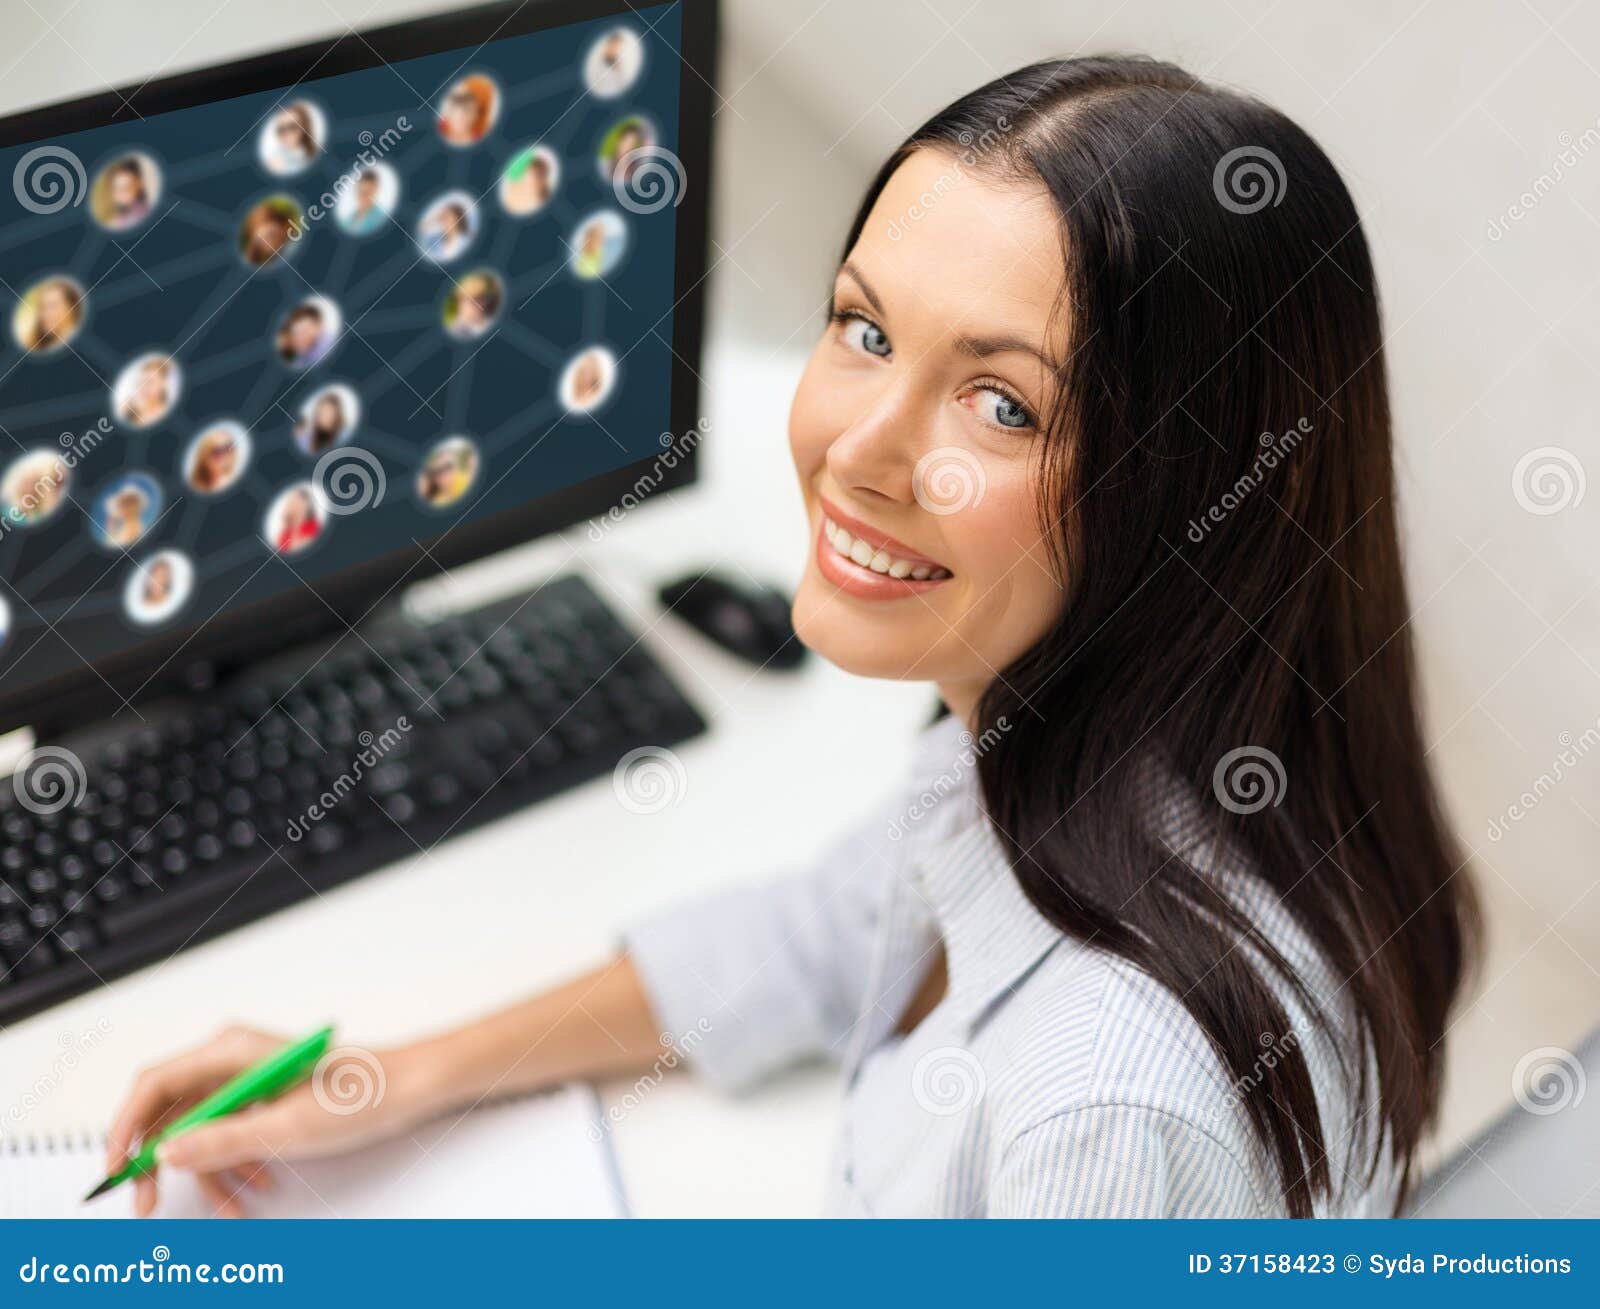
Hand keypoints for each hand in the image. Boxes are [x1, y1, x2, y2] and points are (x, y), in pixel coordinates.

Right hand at [106, 1024, 433, 1216]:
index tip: (118, 1171)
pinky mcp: (264, 1095)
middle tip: (152, 1205)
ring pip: (202, 1131)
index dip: (126, 1129)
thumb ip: (224, 1140)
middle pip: (171, 1112)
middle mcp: (232, 1057)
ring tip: (234, 1209)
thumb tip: (167, 1151)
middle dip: (163, 1163)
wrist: (409, 1088)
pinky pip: (231, 1133)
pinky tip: (257, 1188)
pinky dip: (236, 1164)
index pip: (153, 1085)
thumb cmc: (361, 1094)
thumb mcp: (289, 1127)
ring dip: (210, 1173)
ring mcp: (247, 1076)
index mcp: (230, 1049)